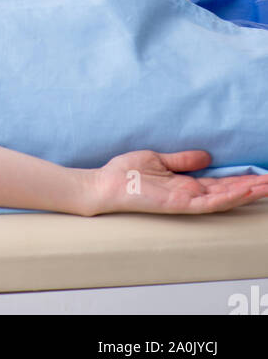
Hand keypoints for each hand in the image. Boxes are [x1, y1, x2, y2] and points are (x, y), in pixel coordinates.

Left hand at [88, 148, 267, 215]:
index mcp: (186, 184)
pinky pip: (208, 202)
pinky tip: (244, 191)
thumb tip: (206, 155)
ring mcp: (186, 200)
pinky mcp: (179, 203)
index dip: (242, 179)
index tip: (261, 174)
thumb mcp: (159, 159)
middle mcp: (190, 194)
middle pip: (229, 192)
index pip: (221, 183)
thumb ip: (183, 160)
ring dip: (247, 192)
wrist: (107, 183)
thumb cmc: (127, 173)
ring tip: (267, 186)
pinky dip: (228, 197)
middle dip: (252, 187)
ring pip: (225, 199)